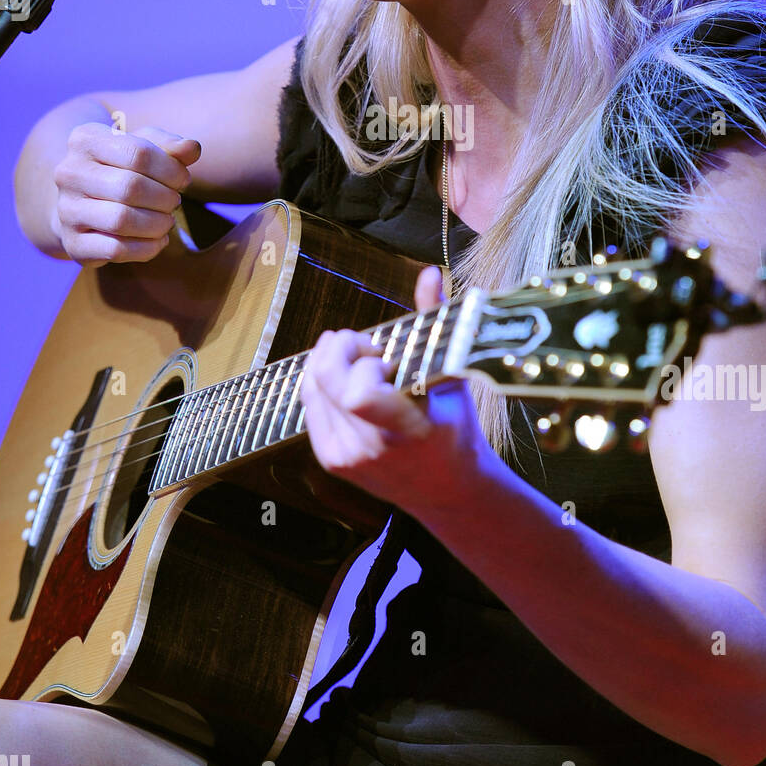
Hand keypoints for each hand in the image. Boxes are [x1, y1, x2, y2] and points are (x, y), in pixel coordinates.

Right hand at [51, 123, 201, 263]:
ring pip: (122, 221)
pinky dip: (147, 248)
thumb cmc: (122, 168)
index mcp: (85, 140)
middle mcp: (68, 173)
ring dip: (158, 224)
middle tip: (175, 202)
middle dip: (165, 198)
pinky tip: (158, 240)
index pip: (138, 153)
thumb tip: (192, 148)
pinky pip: (116, 250)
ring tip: (168, 220)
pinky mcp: (73, 244)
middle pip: (130, 188)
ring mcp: (66, 210)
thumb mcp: (144, 148)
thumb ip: (170, 146)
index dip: (171, 170)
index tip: (183, 180)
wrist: (83, 202)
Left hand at [301, 265, 493, 516]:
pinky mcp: (331, 460)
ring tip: (361, 363)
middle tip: (366, 347)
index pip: (358, 394)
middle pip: (325, 380)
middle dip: (340, 348)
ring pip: (311, 387)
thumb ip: (434, 321)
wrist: (447, 491)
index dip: (361, 363)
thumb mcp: (452, 376)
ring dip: (331, 362)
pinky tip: (347, 380)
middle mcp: (370, 447)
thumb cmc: (455, 430)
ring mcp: (346, 456)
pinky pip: (310, 403)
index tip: (383, 355)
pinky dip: (324, 382)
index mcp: (407, 430)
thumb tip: (429, 273)